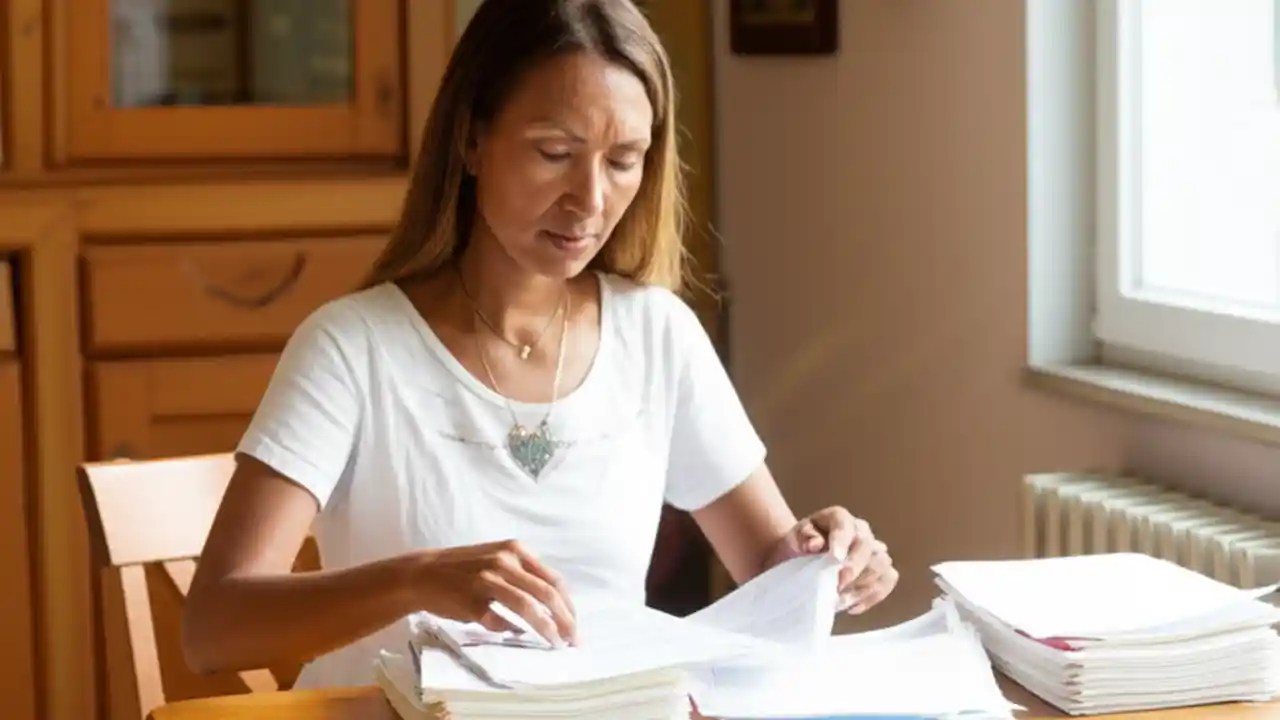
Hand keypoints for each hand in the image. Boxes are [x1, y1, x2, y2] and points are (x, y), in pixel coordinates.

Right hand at [414, 539, 576, 646]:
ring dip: (546, 629)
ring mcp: (488, 581)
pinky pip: (499, 621)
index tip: (574, 624)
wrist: (423, 574)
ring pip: (528, 607)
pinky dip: (511, 631)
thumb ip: (523, 576)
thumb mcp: (498, 559)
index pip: (553, 580)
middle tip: (573, 641)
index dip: (569, 605)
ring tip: (555, 644)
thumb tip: (552, 607)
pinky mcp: (472, 601)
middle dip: (565, 621)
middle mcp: (505, 562)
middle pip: (546, 594)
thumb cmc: (464, 569)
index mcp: (515, 550)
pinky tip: (516, 637)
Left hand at [766, 507, 898, 615]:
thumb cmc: (800, 545)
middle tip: (837, 585)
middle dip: (854, 568)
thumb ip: (804, 537)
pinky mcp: (881, 570)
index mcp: (839, 518)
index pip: (844, 525)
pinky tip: (852, 606)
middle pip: (868, 546)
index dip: (842, 541)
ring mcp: (874, 550)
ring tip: (840, 600)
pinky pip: (888, 580)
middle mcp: (861, 531)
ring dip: (862, 586)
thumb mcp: (794, 538)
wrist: (803, 558)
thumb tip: (816, 544)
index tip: (834, 558)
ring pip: (882, 565)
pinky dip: (873, 596)